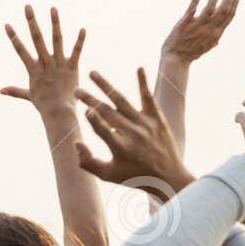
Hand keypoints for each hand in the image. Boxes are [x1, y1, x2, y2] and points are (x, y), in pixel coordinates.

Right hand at [1, 5, 84, 116]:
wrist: (59, 112)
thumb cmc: (44, 105)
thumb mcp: (28, 96)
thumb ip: (14, 91)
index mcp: (33, 69)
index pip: (20, 50)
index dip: (13, 37)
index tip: (7, 24)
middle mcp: (45, 63)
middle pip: (37, 39)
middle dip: (31, 22)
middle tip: (28, 7)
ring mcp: (59, 64)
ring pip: (56, 40)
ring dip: (55, 23)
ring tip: (53, 8)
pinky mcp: (72, 67)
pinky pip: (77, 51)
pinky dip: (80, 40)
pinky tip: (83, 28)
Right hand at [75, 69, 192, 197]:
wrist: (169, 177)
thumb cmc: (134, 177)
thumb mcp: (108, 175)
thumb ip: (88, 163)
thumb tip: (75, 143)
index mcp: (121, 149)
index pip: (104, 132)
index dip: (94, 122)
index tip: (84, 111)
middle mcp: (134, 134)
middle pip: (108, 112)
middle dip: (90, 100)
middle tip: (76, 90)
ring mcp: (146, 124)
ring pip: (122, 100)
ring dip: (106, 86)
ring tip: (92, 73)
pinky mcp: (156, 118)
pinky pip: (147, 98)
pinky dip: (143, 83)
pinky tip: (139, 68)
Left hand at [161, 0, 239, 63]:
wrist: (175, 59)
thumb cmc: (191, 52)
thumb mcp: (208, 45)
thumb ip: (216, 36)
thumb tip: (221, 29)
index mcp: (217, 33)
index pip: (230, 14)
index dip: (236, 1)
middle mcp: (209, 29)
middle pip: (224, 8)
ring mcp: (198, 25)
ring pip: (211, 7)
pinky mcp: (185, 23)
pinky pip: (192, 8)